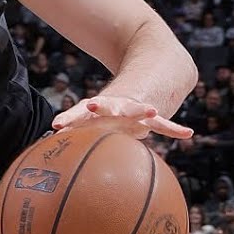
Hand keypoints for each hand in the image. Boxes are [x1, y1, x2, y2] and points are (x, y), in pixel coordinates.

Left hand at [51, 95, 193, 139]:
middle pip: (107, 104)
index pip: (79, 113)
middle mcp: (115, 105)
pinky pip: (165, 124)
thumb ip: (72, 132)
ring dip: (142, 110)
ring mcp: (134, 108)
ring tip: (152, 111)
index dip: (69, 118)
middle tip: (94, 104)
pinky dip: (174, 129)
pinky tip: (188, 134)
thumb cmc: (105, 114)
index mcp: (97, 110)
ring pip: (137, 109)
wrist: (139, 84)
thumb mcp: (89, 121)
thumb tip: (45, 149)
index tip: (57, 124)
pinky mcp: (152, 115)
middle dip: (101, 105)